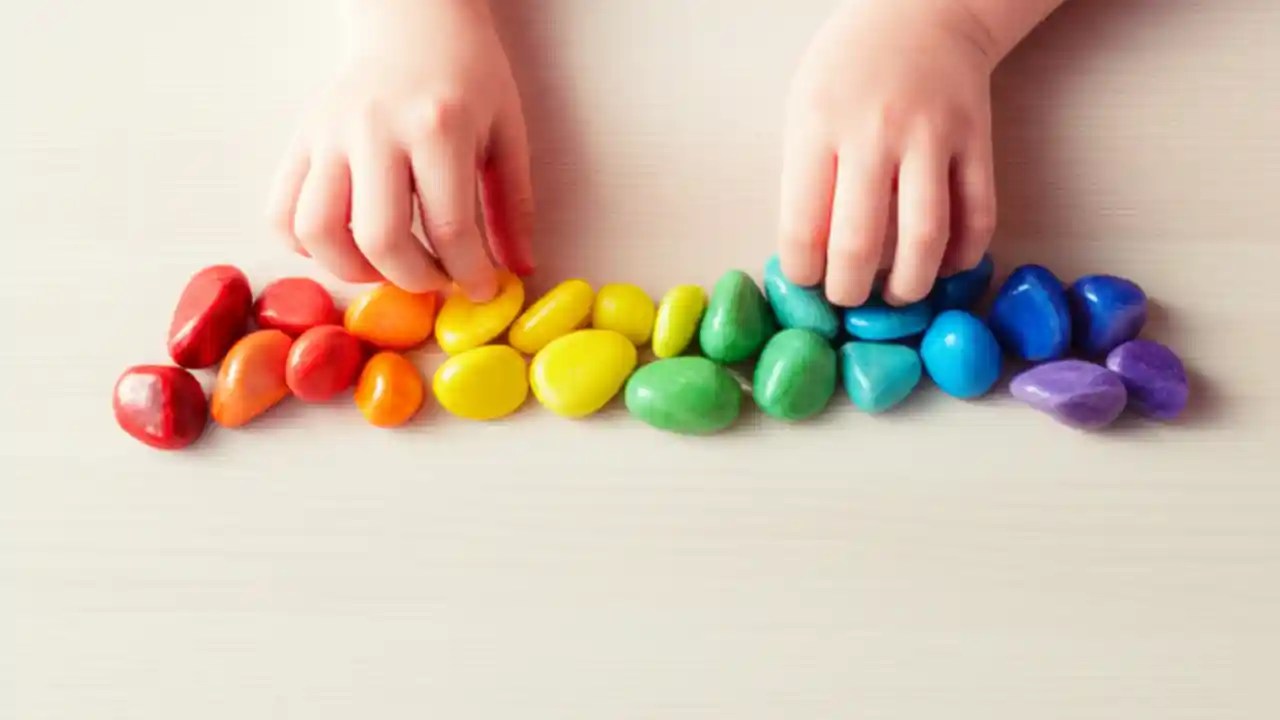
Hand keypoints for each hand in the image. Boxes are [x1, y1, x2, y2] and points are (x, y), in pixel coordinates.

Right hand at [268, 0, 533, 300]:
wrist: (414, 21)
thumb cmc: (466, 75)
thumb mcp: (507, 133)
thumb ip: (513, 206)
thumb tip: (519, 270)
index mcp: (437, 127)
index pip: (450, 228)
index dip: (469, 275)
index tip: (481, 290)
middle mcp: (375, 129)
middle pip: (379, 239)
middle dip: (413, 280)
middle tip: (436, 280)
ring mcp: (329, 134)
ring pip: (317, 231)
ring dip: (353, 270)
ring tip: (386, 267)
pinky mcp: (300, 139)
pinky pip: (282, 212)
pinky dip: (307, 246)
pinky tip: (346, 244)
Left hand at [778, 0, 998, 306]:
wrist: (923, 9)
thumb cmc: (849, 66)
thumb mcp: (804, 107)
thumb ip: (805, 176)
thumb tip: (810, 256)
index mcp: (817, 128)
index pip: (802, 227)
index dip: (802, 272)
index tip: (807, 281)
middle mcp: (873, 135)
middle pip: (860, 243)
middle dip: (850, 291)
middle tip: (849, 301)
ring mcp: (930, 138)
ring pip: (925, 237)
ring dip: (910, 285)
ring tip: (898, 296)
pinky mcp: (975, 140)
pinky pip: (977, 213)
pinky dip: (965, 254)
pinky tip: (947, 266)